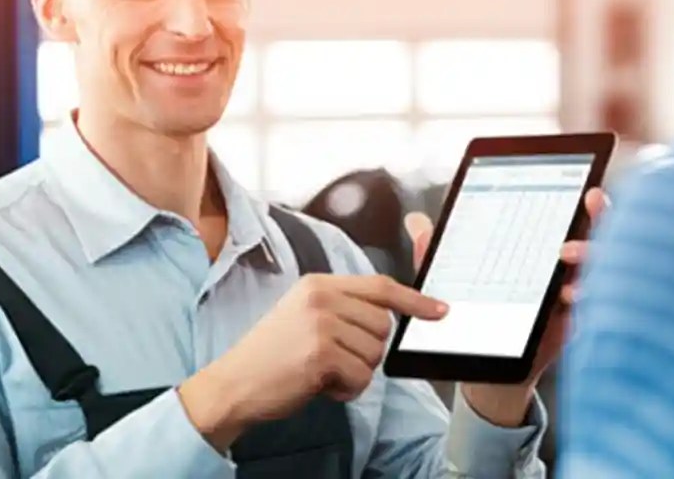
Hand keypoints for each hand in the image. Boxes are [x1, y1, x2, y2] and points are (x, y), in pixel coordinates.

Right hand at [178, 273, 447, 451]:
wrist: (234, 384)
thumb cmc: (271, 356)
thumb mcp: (304, 316)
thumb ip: (341, 308)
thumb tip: (387, 315)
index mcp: (318, 284)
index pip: (380, 286)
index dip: (414, 300)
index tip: (439, 310)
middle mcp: (321, 297)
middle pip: (383, 325)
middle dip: (367, 351)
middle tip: (332, 359)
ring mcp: (321, 324)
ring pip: (375, 353)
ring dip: (356, 373)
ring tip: (321, 372)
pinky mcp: (321, 353)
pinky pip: (362, 377)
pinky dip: (347, 390)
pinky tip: (320, 386)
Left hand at [403, 187, 608, 425]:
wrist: (488, 362)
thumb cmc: (479, 310)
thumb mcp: (458, 277)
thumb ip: (440, 250)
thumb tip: (415, 220)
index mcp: (543, 249)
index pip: (574, 219)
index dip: (588, 205)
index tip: (588, 191)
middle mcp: (565, 268)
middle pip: (597, 240)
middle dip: (596, 226)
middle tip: (576, 224)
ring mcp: (572, 296)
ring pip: (598, 273)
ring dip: (586, 261)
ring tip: (566, 262)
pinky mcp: (572, 326)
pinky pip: (589, 311)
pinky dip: (581, 300)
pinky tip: (568, 296)